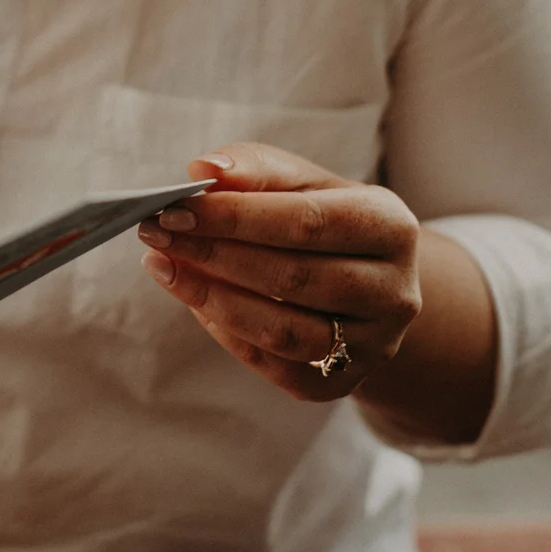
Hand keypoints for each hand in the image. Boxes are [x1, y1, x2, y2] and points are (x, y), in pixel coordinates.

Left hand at [137, 142, 422, 402]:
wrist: (368, 280)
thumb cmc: (324, 219)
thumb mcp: (303, 182)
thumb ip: (256, 169)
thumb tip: (203, 170)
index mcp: (392, 227)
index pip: (307, 222)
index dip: (236, 216)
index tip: (176, 206)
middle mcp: (394, 292)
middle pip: (293, 278)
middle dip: (214, 254)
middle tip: (156, 233)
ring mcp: (373, 344)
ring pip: (283, 331)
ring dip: (211, 298)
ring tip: (162, 265)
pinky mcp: (342, 382)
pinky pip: (275, 367)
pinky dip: (228, 334)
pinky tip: (194, 300)